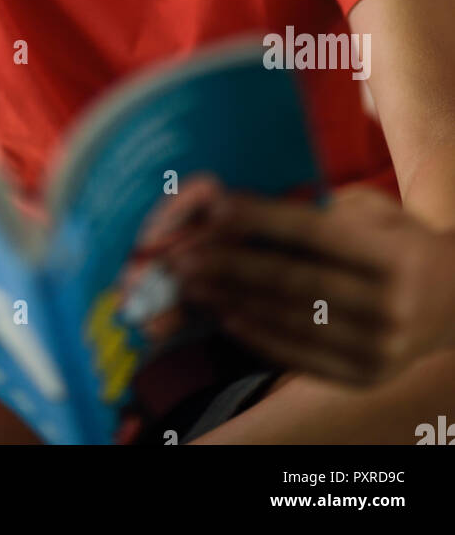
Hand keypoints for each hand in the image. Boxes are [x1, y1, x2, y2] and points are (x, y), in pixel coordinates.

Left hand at [168, 179, 454, 385]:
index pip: (314, 234)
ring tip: (193, 285)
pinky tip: (226, 315)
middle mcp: (389, 305)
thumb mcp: (375, 214)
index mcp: (393, 255)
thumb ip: (321, 211)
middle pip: (294, 282)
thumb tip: (250, 210)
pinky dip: (258, 336)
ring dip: (232, 301)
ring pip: (290, 321)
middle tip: (184, 256)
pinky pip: (301, 357)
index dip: (261, 221)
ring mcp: (379, 348)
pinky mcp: (366, 376)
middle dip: (230, 266)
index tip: (215, 209)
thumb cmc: (402, 244)